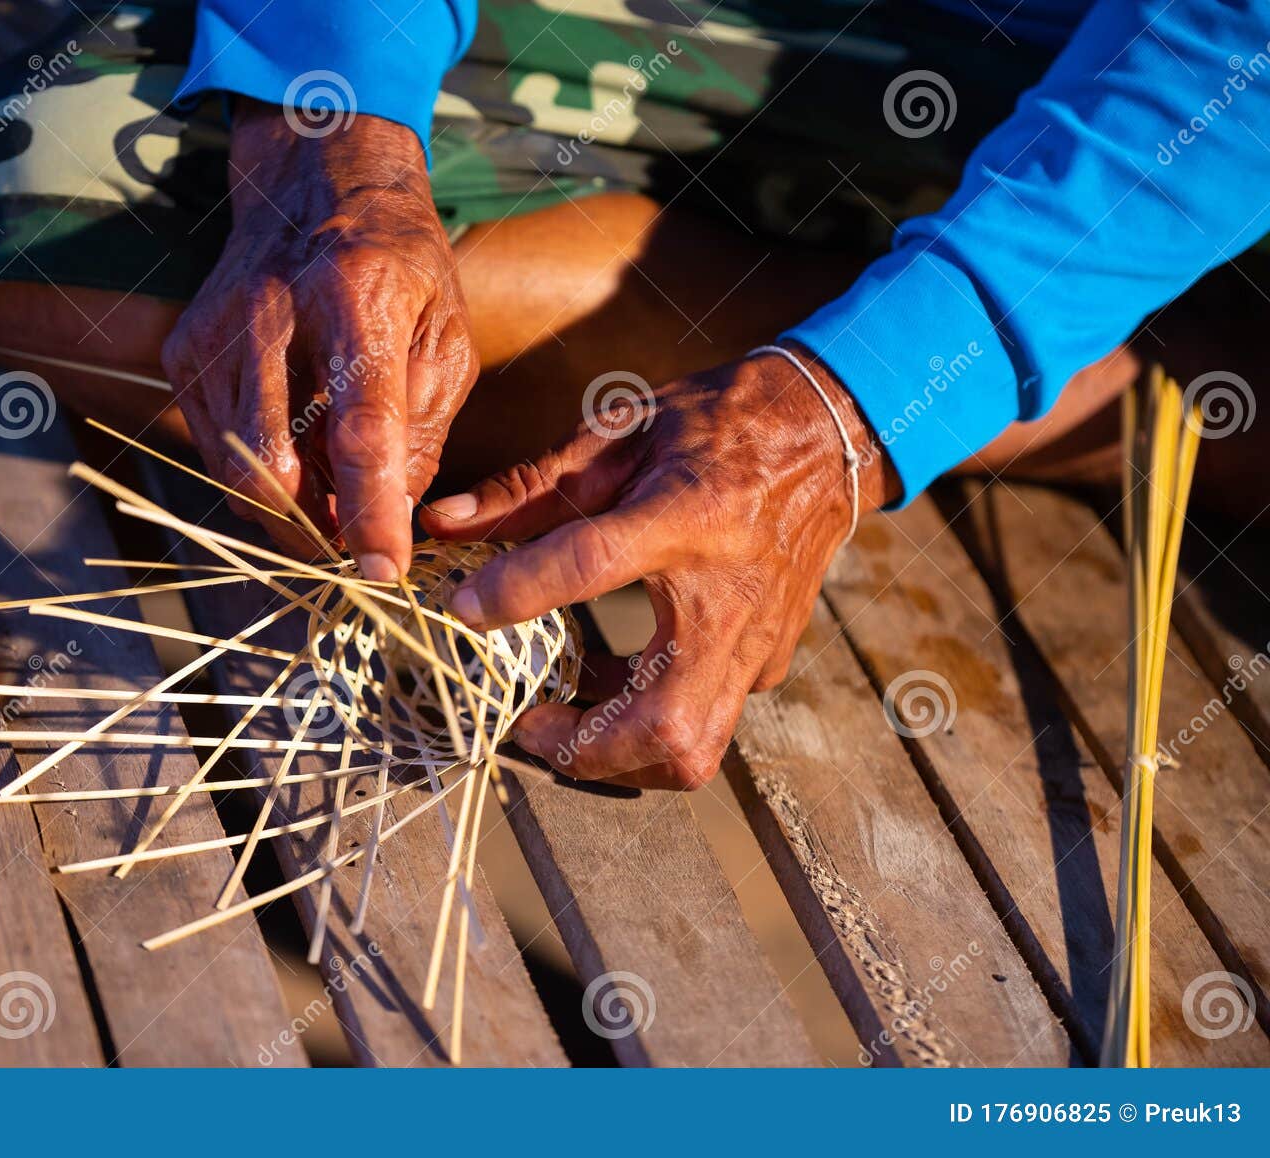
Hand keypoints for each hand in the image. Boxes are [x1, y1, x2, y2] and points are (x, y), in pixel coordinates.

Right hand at [160, 99, 476, 579]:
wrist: (314, 182)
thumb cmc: (397, 264)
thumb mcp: (445, 334)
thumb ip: (423, 428)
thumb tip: (393, 516)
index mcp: (356, 296)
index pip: (360, 424)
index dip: (370, 506)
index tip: (384, 568)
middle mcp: (269, 311)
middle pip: (273, 464)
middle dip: (315, 530)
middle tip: (356, 546)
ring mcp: (215, 332)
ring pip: (237, 471)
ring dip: (289, 509)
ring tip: (335, 501)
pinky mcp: (183, 351)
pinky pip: (215, 450)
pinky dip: (257, 476)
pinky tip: (296, 457)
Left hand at [418, 349, 898, 789]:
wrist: (829, 434)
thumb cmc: (718, 425)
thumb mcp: (618, 434)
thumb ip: (527, 488)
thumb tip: (443, 522)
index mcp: (687, 515)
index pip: (593, 563)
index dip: (520, 591)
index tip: (467, 611)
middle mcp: (730, 593)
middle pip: (665, 726)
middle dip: (584, 751)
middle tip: (527, 725)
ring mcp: (759, 640)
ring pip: (694, 748)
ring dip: (618, 754)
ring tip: (563, 712)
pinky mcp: (770, 661)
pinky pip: (707, 720)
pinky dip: (649, 723)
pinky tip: (612, 682)